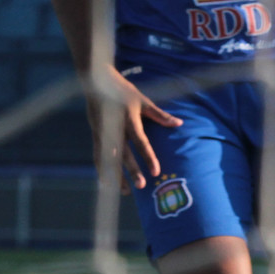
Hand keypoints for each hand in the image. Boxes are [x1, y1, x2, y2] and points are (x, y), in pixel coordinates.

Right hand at [87, 66, 181, 189]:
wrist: (95, 80)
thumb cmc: (124, 91)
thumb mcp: (143, 100)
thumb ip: (160, 115)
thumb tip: (180, 124)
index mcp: (127, 118)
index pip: (140, 141)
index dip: (148, 156)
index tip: (156, 171)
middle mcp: (113, 126)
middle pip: (123, 153)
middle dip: (131, 170)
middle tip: (141, 186)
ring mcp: (101, 132)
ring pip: (108, 158)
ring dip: (115, 175)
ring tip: (125, 193)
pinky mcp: (95, 135)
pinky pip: (98, 156)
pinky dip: (103, 170)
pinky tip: (107, 184)